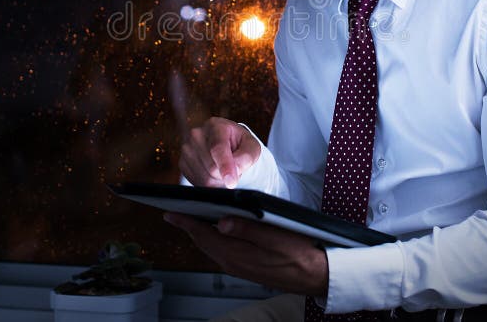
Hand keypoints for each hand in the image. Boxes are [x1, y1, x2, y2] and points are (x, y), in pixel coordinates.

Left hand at [165, 212, 327, 297]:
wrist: (316, 276)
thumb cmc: (300, 253)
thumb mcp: (275, 237)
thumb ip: (247, 229)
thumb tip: (221, 222)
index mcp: (237, 255)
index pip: (203, 235)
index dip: (185, 222)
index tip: (170, 212)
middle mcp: (234, 263)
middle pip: (204, 242)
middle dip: (189, 226)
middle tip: (175, 212)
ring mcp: (240, 267)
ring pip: (212, 247)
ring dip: (201, 233)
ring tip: (192, 218)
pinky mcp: (247, 267)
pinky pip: (223, 252)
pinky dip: (214, 239)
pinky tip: (218, 230)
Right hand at [180, 117, 260, 187]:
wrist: (225, 143)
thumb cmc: (239, 144)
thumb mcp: (251, 146)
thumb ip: (248, 156)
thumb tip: (236, 169)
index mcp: (216, 126)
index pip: (218, 148)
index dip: (225, 166)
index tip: (231, 181)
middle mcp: (197, 134)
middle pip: (213, 168)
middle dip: (227, 174)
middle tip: (233, 166)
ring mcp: (187, 149)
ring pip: (205, 179)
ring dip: (219, 181)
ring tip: (223, 168)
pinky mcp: (182, 163)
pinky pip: (197, 184)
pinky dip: (209, 184)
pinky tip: (213, 172)